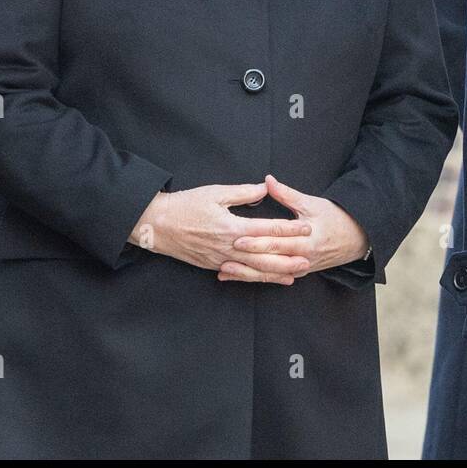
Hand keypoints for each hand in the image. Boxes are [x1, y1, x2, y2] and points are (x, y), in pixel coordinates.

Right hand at [129, 184, 311, 281]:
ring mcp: (220, 259)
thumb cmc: (185, 205)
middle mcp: (228, 246)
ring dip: (276, 273)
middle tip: (309, 258)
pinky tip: (269, 278)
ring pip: (254, 269)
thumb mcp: (215, 192)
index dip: (288, 228)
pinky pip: (240, 274)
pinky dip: (257, 278)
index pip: (266, 228)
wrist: (157, 225)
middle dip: (288, 258)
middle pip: (264, 255)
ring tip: (295, 274)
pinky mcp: (214, 265)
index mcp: (230, 226)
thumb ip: (243, 192)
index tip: (306, 227)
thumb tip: (265, 189)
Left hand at [218, 173, 368, 281]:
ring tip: (225, 271)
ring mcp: (301, 268)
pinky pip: (275, 277)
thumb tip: (267, 180)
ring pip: (270, 274)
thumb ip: (287, 194)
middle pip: (270, 261)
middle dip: (247, 260)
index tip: (237, 237)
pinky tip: (239, 276)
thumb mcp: (312, 203)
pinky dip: (257, 277)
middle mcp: (303, 257)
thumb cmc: (334, 217)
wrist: (357, 237)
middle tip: (225, 255)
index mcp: (306, 240)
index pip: (276, 242)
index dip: (256, 241)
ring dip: (247, 274)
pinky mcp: (299, 272)